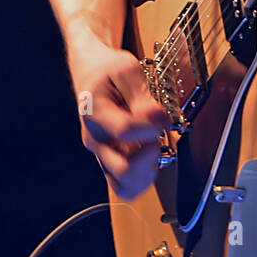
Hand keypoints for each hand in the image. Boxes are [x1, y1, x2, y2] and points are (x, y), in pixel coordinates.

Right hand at [68, 41, 172, 200]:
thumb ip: (141, 95)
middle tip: (156, 133)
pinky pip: (126, 187)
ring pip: (124, 185)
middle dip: (149, 154)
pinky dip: (143, 178)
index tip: (163, 116)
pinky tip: (150, 158)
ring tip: (153, 146)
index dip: (151, 126)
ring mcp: (102, 154)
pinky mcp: (109, 162)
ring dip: (147, 171)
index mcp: (95, 112)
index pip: (124, 130)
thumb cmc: (108, 71)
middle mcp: (96, 140)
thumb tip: (158, 118)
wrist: (93, 75)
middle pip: (123, 169)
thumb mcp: (126, 69)